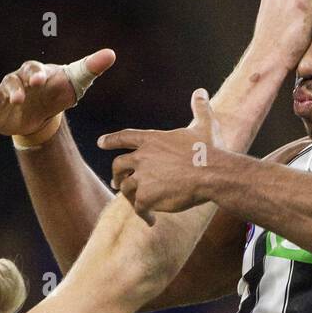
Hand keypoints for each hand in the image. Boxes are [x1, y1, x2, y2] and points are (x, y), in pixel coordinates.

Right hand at [0, 48, 115, 141]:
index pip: (33, 68)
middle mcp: (16, 81)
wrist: (45, 110)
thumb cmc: (60, 90)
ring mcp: (3, 97)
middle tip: (18, 100)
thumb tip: (111, 54)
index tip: (40, 80)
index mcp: (35, 72)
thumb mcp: (76, 81)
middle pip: (11, 82)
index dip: (35, 73)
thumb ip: (91, 68)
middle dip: (14, 89)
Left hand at [99, 88, 224, 224]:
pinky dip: (143, 215)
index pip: (124, 137)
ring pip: (126, 188)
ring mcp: (142, 178)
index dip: (111, 140)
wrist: (211, 173)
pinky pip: (138, 208)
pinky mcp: (146, 197)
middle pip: (118, 166)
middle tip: (116, 182)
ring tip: (137, 204)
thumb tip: (201, 92)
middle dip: (116, 175)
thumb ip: (199, 108)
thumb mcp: (204, 125)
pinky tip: (150, 221)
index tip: (100, 143)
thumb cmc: (209, 150)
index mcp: (151, 139)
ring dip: (129, 196)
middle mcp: (141, 157)